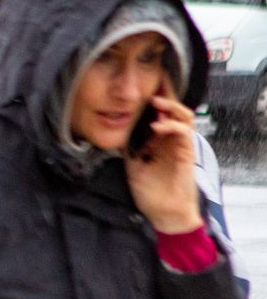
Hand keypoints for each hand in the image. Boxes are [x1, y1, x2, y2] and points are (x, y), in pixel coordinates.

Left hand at [125, 84, 198, 233]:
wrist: (163, 213)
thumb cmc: (149, 191)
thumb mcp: (132, 164)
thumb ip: (127, 147)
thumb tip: (110, 132)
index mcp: (160, 140)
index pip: (160, 114)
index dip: (155, 99)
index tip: (143, 85)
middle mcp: (172, 140)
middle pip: (175, 109)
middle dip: (166, 96)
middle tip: (151, 87)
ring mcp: (181, 146)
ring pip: (185, 117)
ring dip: (171, 107)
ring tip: (156, 102)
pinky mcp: (187, 154)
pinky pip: (185, 134)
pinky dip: (172, 126)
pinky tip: (158, 127)